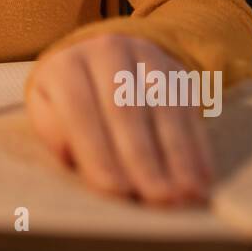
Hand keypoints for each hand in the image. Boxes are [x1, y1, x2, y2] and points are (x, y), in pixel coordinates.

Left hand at [25, 33, 214, 205]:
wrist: (99, 64)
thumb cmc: (67, 104)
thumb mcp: (49, 115)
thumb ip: (55, 134)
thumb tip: (71, 154)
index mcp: (65, 65)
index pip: (79, 109)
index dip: (97, 151)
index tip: (114, 190)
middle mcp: (106, 52)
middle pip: (125, 108)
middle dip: (143, 159)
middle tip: (157, 198)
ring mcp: (144, 55)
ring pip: (163, 107)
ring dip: (177, 155)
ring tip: (186, 194)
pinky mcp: (175, 68)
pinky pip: (189, 108)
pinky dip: (197, 146)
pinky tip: (202, 178)